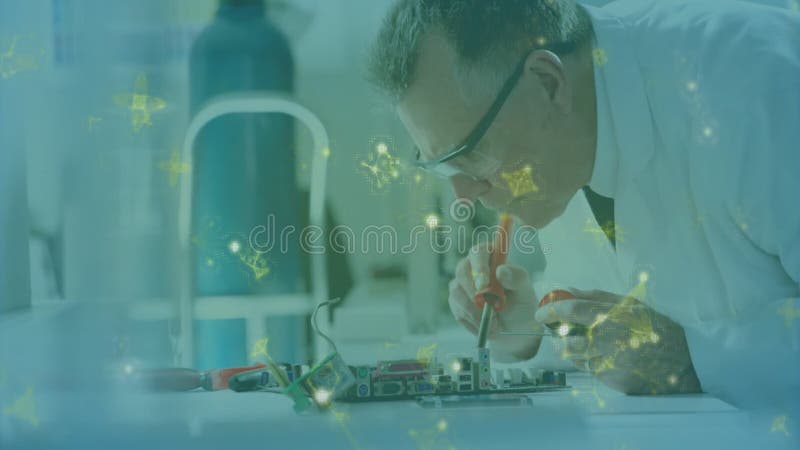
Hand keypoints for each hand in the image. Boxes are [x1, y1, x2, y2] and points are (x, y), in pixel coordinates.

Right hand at [448, 243, 543, 361]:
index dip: (478, 267)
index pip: (478, 253)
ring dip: (474, 310)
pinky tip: (486, 324)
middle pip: (461, 271)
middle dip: (472, 292)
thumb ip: (516, 278)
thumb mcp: (524, 290)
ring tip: (494, 321)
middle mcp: (472, 267)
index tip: (484, 285)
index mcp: (490, 256)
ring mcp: (462, 284)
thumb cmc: (521, 301)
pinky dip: (472, 320)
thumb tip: (501, 271)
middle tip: (487, 308)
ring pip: (456, 292)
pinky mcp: (456, 301)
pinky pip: (457, 310)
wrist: (515, 324)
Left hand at [535, 289, 701, 394]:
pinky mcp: (612, 381)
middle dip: (561, 338)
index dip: (551, 312)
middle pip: (567, 340)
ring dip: (576, 352)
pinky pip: (591, 371)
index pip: (572, 311)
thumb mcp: (631, 305)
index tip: (541, 314)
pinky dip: (592, 364)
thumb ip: (596, 296)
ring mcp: (610, 363)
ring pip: (576, 358)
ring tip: (591, 346)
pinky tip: (607, 359)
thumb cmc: (656, 328)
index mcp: (613, 317)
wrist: (685, 362)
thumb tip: (568, 290)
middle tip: (564, 334)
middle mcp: (608, 340)